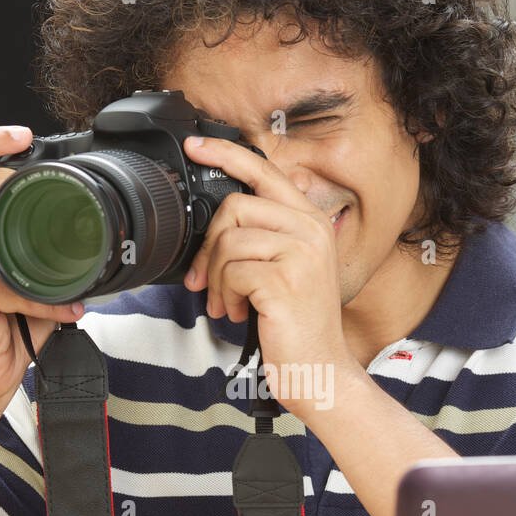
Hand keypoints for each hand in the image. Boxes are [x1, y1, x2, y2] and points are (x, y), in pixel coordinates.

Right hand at [0, 126, 84, 412]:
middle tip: (51, 191)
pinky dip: (47, 300)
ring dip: (36, 247)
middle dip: (13, 180)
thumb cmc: (8, 316)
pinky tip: (71, 307)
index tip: (26, 134)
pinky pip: (10, 288)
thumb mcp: (25, 266)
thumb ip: (40, 238)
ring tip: (71, 259)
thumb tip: (89, 219)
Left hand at [181, 134, 358, 420]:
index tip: (195, 145)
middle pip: (235, 206)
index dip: (226, 153)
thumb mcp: (288, 269)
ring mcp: (301, 253)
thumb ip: (265, 237)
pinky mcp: (285, 280)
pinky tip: (237, 312)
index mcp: (312, 221)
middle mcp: (312, 230)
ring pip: (228, 243)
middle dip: (209, 247)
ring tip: (225, 302)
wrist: (320, 369)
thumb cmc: (298, 323)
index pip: (265, 171)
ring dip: (214, 279)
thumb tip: (218, 223)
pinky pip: (231, 272)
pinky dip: (224, 296)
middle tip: (202, 280)